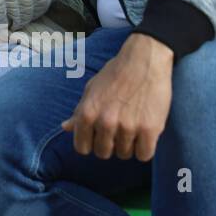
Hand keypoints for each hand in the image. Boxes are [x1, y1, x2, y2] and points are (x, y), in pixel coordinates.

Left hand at [62, 33, 173, 160]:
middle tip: (118, 130)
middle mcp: (105, 122)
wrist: (144, 60)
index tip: (98, 137)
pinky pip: (144, 155)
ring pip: (124, 154)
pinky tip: (145, 135)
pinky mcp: (149, 130)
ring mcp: (127, 127)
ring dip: (128, 145)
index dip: (90, 144)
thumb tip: (65, 128)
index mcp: (87, 113)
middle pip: (103, 153)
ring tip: (133, 126)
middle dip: (110, 145)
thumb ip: (78, 111)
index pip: (82, 148)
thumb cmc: (115, 73)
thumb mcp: (91, 89)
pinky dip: (145, 149)